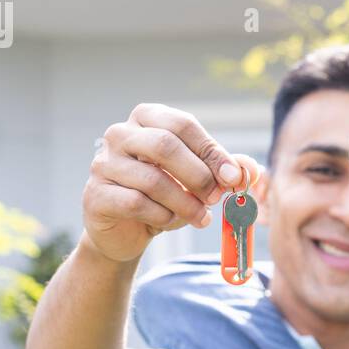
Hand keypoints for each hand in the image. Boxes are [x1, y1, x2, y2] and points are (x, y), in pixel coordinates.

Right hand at [83, 103, 264, 262]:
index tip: (234, 178)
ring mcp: (103, 163)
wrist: (126, 230)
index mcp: (146, 118)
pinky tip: (170, 222)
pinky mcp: (95, 195)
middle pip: (165, 146)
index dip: (212, 152)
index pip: (183, 125)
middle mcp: (119, 134)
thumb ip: (225, 169)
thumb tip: (252, 169)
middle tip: (216, 197)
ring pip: (153, 180)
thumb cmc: (165, 195)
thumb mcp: (197, 178)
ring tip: (200, 217)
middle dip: (198, 175)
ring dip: (184, 203)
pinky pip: (137, 204)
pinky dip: (162, 217)